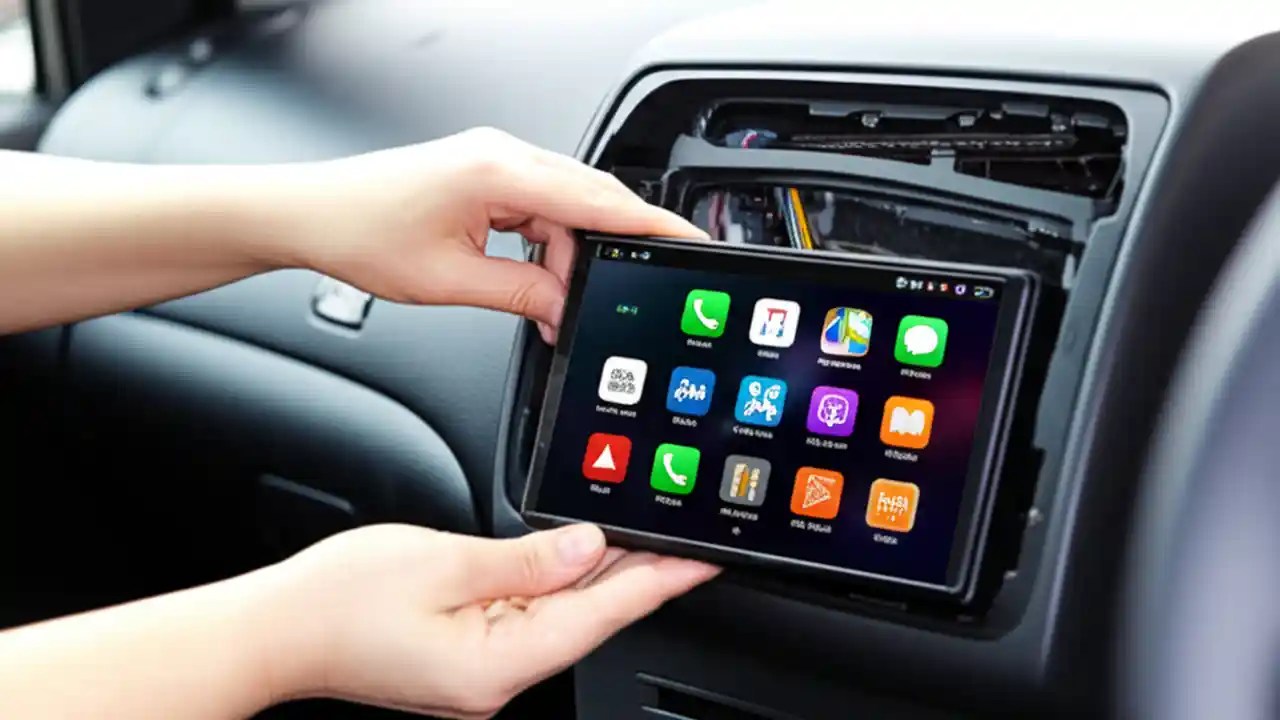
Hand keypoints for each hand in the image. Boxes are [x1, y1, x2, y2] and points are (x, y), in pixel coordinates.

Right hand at [257, 524, 718, 717]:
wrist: (273, 633)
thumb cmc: (337, 601)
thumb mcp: (440, 561)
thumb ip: (525, 559)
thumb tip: (589, 550)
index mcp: (496, 663)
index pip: (601, 617)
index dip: (658, 582)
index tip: (703, 560)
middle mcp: (496, 680)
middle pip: (587, 620)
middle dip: (639, 577)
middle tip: (687, 538)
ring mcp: (480, 673)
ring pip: (560, 619)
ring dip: (600, 580)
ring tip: (646, 541)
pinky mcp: (465, 658)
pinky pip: (527, 619)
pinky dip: (556, 588)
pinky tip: (576, 561)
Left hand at [276, 128, 704, 342]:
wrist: (310, 214)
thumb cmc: (361, 232)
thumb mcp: (452, 281)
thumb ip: (523, 293)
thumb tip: (567, 306)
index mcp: (499, 170)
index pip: (598, 199)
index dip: (650, 225)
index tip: (687, 240)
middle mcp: (503, 155)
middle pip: (588, 202)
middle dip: (604, 254)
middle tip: (608, 301)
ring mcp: (494, 162)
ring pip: (564, 209)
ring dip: (567, 256)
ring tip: (554, 302)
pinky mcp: (485, 175)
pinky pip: (539, 208)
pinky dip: (546, 244)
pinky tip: (537, 278)